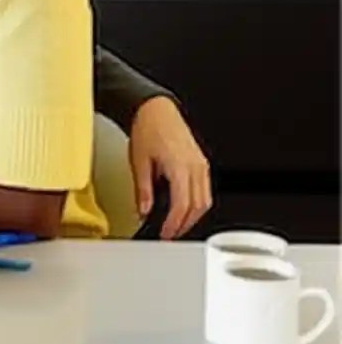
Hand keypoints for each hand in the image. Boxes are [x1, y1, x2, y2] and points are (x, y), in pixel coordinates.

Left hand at [130, 96, 212, 238]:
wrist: (155, 110)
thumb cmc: (147, 129)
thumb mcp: (138, 162)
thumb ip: (143, 190)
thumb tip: (144, 211)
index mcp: (180, 166)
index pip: (182, 204)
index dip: (174, 224)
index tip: (165, 233)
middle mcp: (195, 166)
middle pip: (197, 206)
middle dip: (184, 224)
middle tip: (169, 234)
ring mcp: (200, 164)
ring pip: (205, 200)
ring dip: (192, 216)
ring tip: (175, 225)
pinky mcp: (200, 163)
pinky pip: (204, 189)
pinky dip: (196, 204)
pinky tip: (183, 208)